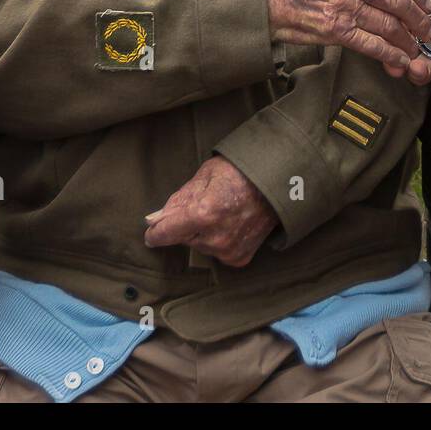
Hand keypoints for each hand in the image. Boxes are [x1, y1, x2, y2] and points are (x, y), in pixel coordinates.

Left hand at [144, 156, 277, 266]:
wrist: (278, 181)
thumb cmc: (241, 171)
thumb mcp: (205, 176)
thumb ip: (178, 201)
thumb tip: (154, 220)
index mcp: (204, 213)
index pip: (165, 233)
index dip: (155, 232)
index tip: (151, 233)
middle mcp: (216, 237)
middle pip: (184, 238)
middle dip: (188, 224)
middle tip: (207, 203)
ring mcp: (229, 250)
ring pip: (201, 245)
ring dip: (204, 233)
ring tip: (224, 211)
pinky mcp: (240, 258)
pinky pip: (217, 253)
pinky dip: (220, 240)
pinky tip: (233, 223)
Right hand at [267, 0, 430, 68]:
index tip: (429, 0)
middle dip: (420, 16)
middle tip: (430, 27)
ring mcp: (344, 5)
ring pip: (389, 23)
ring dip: (409, 38)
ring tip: (419, 46)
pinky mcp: (336, 29)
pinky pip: (371, 43)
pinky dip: (390, 53)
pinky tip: (401, 59)